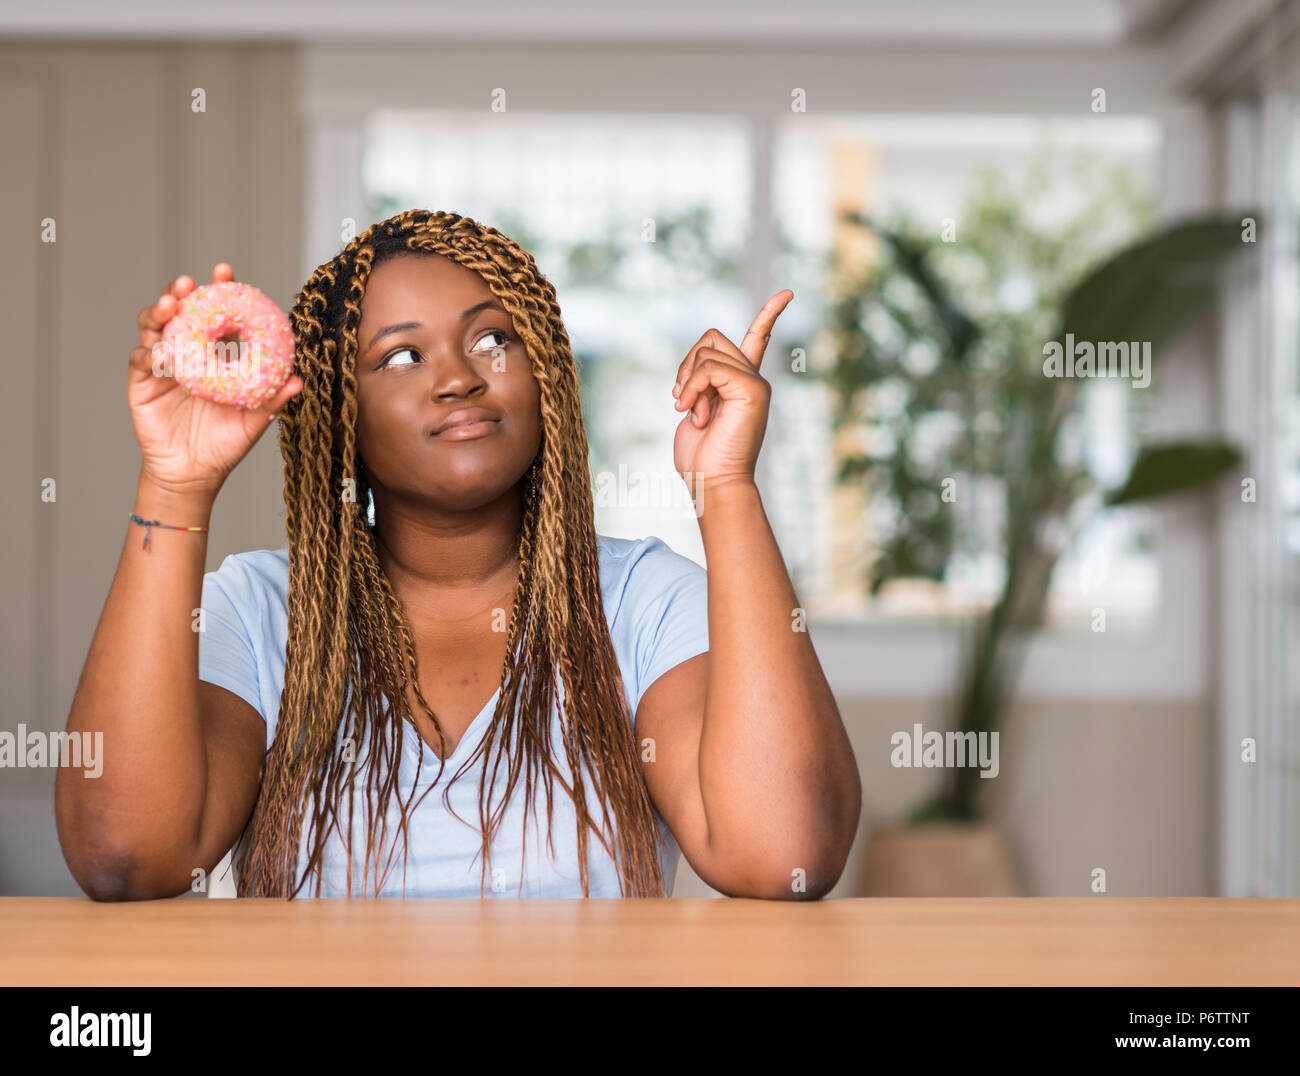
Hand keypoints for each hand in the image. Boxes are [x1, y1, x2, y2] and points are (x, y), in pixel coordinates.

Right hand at [127, 263, 302, 495]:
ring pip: (154, 328)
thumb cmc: (225, 444)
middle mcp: (188, 353)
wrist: (193, 475)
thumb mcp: (254, 420)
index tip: (225, 272)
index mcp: (216, 354)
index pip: (216, 314)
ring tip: (170, 306)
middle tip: (189, 283)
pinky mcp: (141, 383)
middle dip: (182, 292)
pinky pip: (139, 361)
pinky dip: (146, 353)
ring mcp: (162, 365)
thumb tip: (298, 381)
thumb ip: (273, 400)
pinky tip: (157, 354)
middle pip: (180, 312)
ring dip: (159, 313)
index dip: (218, 291)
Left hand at [671, 290, 792, 497]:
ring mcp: (756, 383)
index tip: (787, 294)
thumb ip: (700, 382)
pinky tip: (692, 411)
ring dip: (688, 382)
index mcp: (743, 383)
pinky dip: (691, 387)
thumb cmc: (701, 456)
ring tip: (692, 413)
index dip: (769, 314)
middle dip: (687, 367)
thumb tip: (694, 368)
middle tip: (683, 403)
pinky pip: (709, 368)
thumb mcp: (695, 409)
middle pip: (711, 339)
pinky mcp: (753, 389)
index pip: (758, 339)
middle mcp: (754, 379)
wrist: (712, 481)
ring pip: (707, 352)